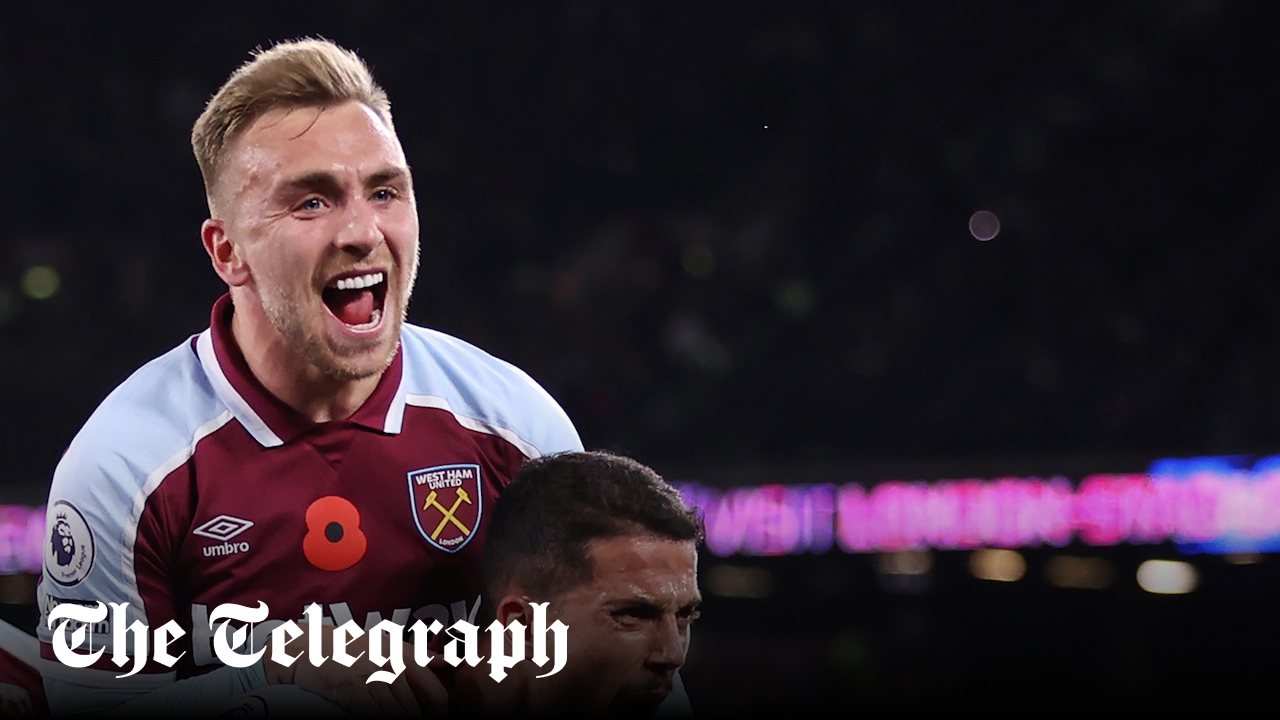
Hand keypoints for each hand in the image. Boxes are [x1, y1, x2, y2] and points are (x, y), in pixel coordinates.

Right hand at [264, 623, 448, 717]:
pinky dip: (376, 718)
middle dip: (417, 719)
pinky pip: (372, 712)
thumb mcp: (387, 644)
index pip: (435, 691)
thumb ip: (417, 656)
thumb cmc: (350, 647)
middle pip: (415, 707)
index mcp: (404, 655)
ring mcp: (371, 675)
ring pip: (396, 712)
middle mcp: (391, 664)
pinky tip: (373, 719)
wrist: (310, 645)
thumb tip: (447, 661)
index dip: (439, 712)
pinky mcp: (351, 687)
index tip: (437, 719)